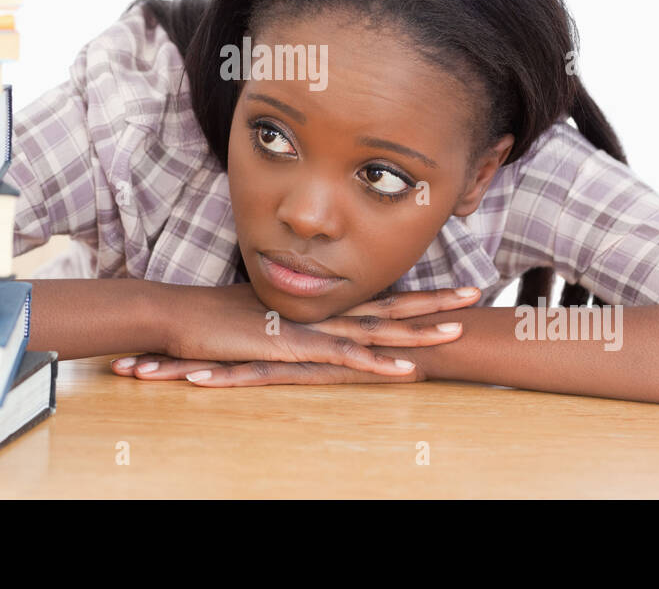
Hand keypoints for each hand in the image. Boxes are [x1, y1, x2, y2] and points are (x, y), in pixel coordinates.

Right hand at [113, 284, 482, 384]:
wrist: (180, 317)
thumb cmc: (215, 322)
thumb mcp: (263, 323)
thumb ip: (291, 324)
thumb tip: (307, 328)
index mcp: (318, 305)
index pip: (376, 296)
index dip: (415, 293)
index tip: (450, 287)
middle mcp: (321, 312)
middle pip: (389, 305)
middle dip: (434, 300)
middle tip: (478, 291)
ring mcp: (312, 329)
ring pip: (377, 330)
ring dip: (419, 330)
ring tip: (459, 329)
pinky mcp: (296, 350)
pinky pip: (346, 359)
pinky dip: (378, 365)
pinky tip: (406, 371)